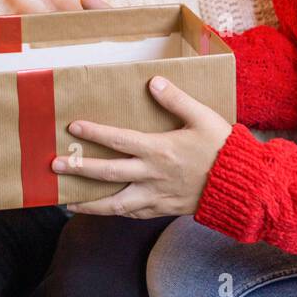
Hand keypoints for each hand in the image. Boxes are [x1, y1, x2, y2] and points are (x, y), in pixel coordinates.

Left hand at [54, 75, 232, 217]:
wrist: (242, 186)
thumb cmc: (222, 148)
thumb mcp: (202, 117)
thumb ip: (176, 99)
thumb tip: (153, 82)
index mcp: (159, 150)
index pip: (119, 140)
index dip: (94, 133)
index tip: (73, 128)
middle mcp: (152, 175)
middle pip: (107, 173)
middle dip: (79, 169)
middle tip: (55, 167)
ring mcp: (156, 196)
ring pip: (115, 204)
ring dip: (89, 204)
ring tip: (67, 203)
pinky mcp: (162, 209)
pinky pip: (132, 214)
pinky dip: (114, 213)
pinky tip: (102, 210)